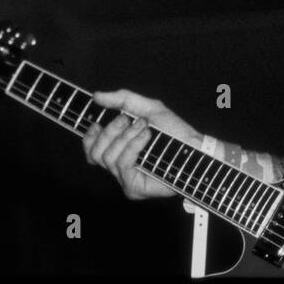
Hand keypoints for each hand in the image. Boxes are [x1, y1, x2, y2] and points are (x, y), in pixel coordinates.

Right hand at [82, 89, 201, 199]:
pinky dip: (134, 145)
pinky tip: (147, 137)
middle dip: (111, 131)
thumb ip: (122, 100)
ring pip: (108, 157)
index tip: (97, 123)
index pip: (90, 151)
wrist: (195, 147)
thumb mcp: (148, 107)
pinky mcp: (134, 188)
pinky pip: (122, 164)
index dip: (89, 138)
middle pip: (96, 153)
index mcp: (120, 151)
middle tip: (129, 120)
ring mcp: (126, 179)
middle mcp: (120, 167)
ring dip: (126, 137)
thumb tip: (97, 96)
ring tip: (145, 128)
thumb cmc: (175, 131)